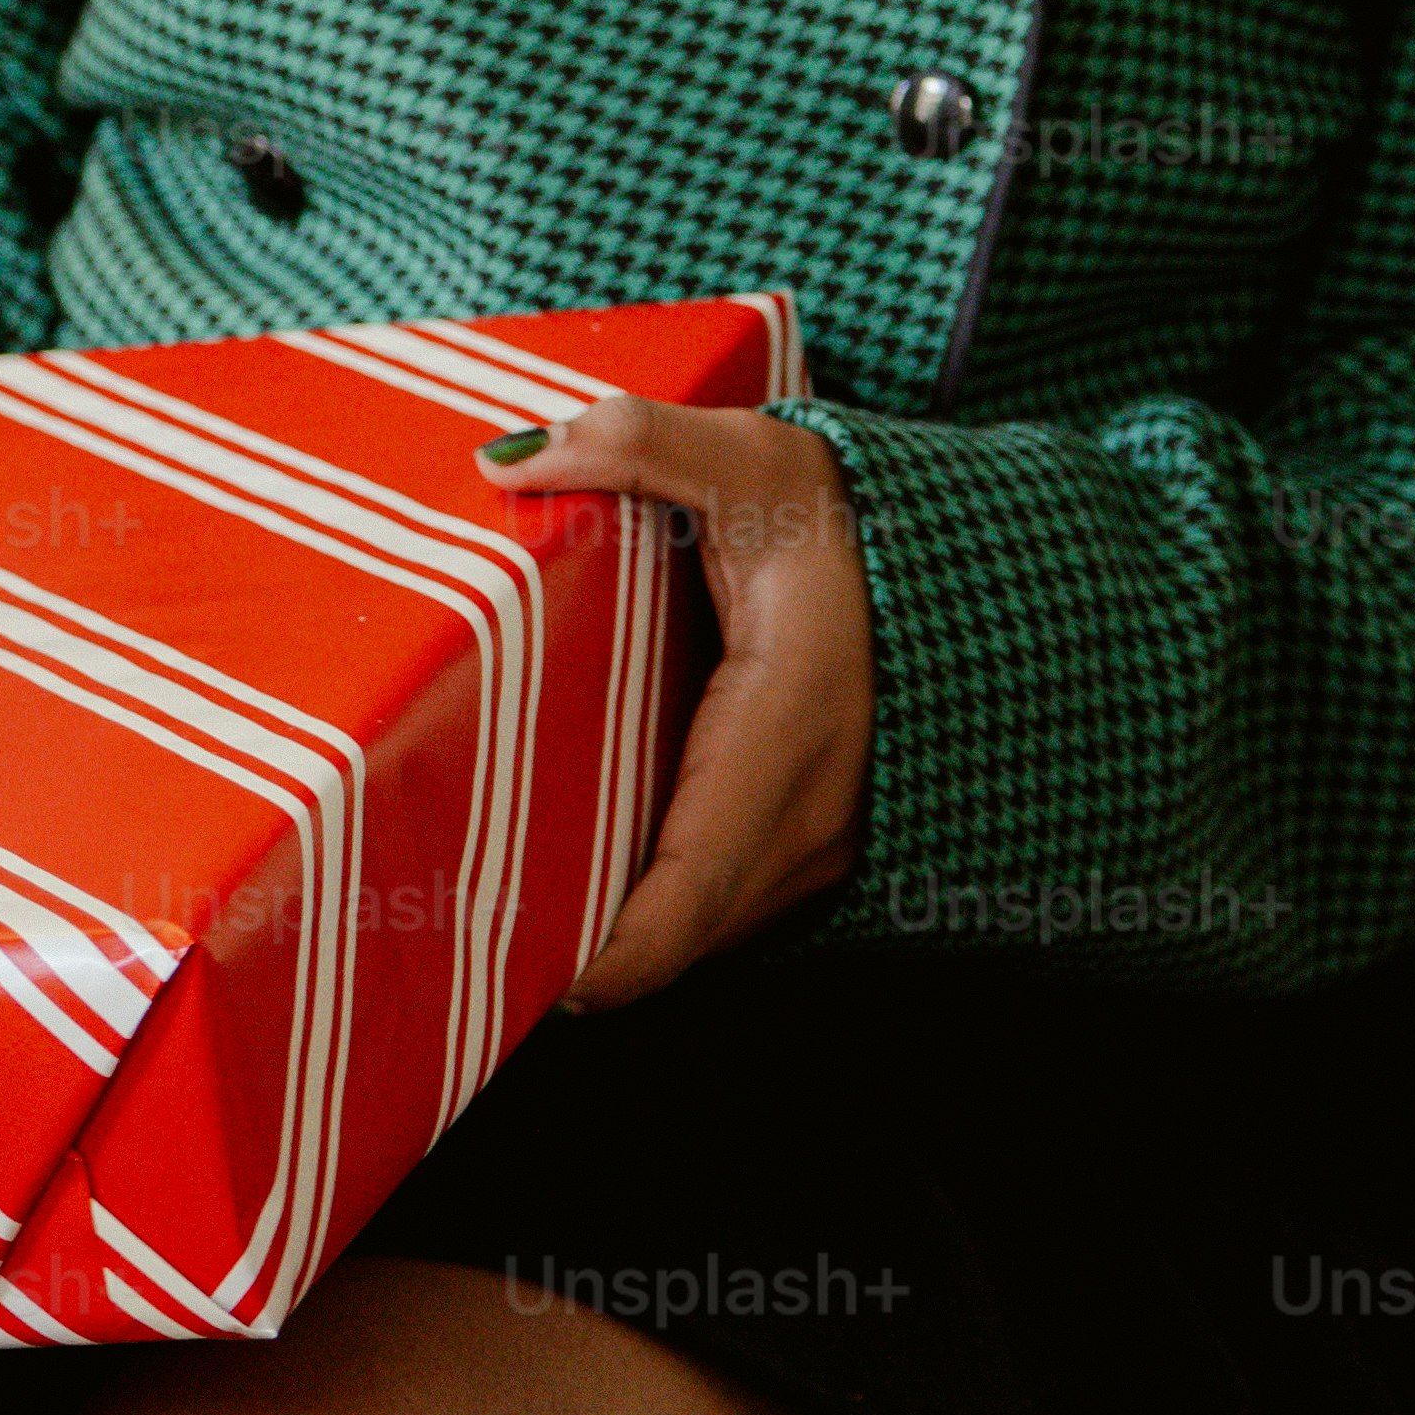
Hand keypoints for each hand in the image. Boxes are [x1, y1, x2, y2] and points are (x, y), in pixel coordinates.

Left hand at [472, 396, 876, 1006]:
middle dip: (567, 949)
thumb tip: (507, 462)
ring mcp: (817, 843)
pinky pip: (713, 897)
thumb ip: (636, 443)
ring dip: (601, 926)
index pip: (687, 899)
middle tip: (445, 929)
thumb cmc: (854, 515)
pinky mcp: (807, 841)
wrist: (970, 559)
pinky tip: (558, 858)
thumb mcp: (753, 457)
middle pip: (670, 934)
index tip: (508, 970)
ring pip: (692, 924)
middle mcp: (808, 819)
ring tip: (480, 899)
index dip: (599, 957)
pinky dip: (643, 896)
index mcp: (786, 737)